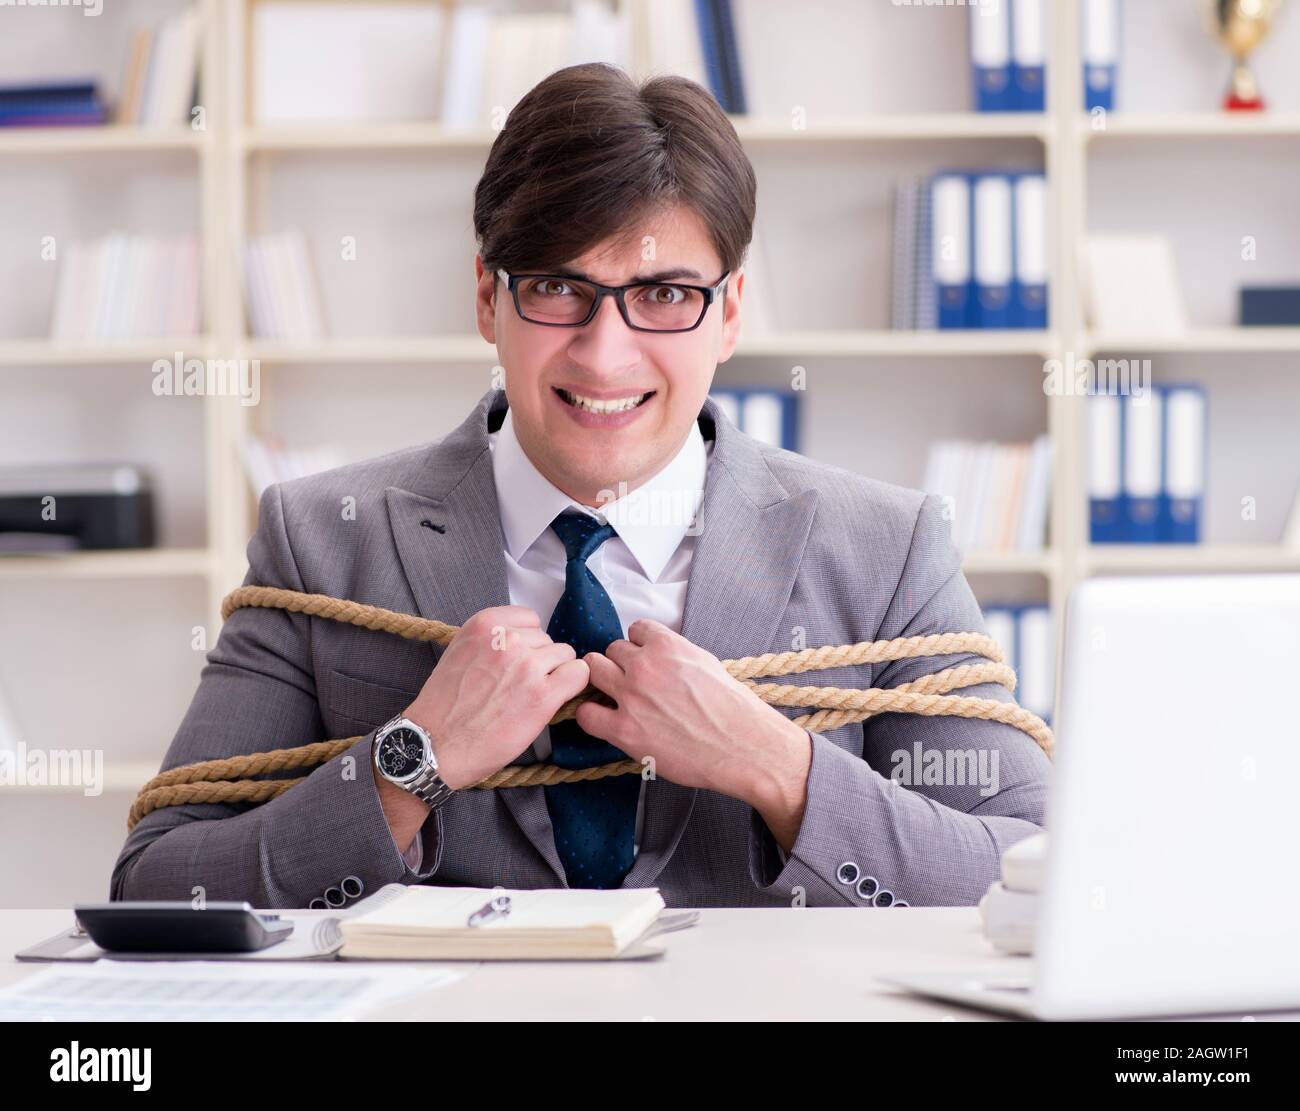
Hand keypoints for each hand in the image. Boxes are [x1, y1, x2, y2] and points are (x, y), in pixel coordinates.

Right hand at [400, 605, 588, 789]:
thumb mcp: (460, 652)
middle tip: (517, 686)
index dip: (527, 642)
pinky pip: (579, 674)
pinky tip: (556, 699)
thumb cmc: (445, 705)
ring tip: (530, 696)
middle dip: (539, 660)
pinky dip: (573, 685)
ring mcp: (527, 666)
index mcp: (485, 624)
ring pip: (565, 655)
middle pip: (547, 639)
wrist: (435, 745)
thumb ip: (492, 639)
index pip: (530, 619)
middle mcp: (507, 640)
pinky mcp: (542, 695)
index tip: (516, 661)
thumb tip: (524, 639)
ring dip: (554, 674)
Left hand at [575, 619, 810, 822]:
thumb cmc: (733, 708)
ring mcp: (631, 697)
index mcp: (667, 646)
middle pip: (610, 650)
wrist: (744, 746)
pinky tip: (604, 721)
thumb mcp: (705, 662)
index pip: (634, 630)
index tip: (643, 660)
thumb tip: (659, 655)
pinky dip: (591, 716)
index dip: (638, 646)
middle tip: (630, 683)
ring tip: (614, 697)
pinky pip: (586, 714)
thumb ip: (675, 654)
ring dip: (601, 682)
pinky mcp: (624, 730)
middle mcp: (644, 666)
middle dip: (619, 664)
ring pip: (593, 672)